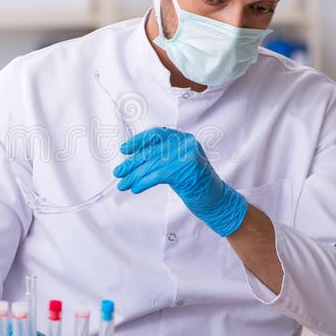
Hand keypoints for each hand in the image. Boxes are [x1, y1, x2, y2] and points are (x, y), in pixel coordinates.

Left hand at [113, 127, 247, 236]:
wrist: (217, 200)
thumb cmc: (197, 184)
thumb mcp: (180, 164)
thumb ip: (164, 156)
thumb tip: (136, 158)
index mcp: (184, 140)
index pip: (156, 135)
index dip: (139, 141)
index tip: (125, 149)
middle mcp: (185, 144)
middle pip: (151, 152)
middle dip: (132, 164)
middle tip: (119, 172)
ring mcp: (186, 156)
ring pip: (151, 165)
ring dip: (134, 176)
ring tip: (123, 184)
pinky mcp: (184, 170)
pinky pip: (156, 175)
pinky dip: (143, 182)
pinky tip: (135, 188)